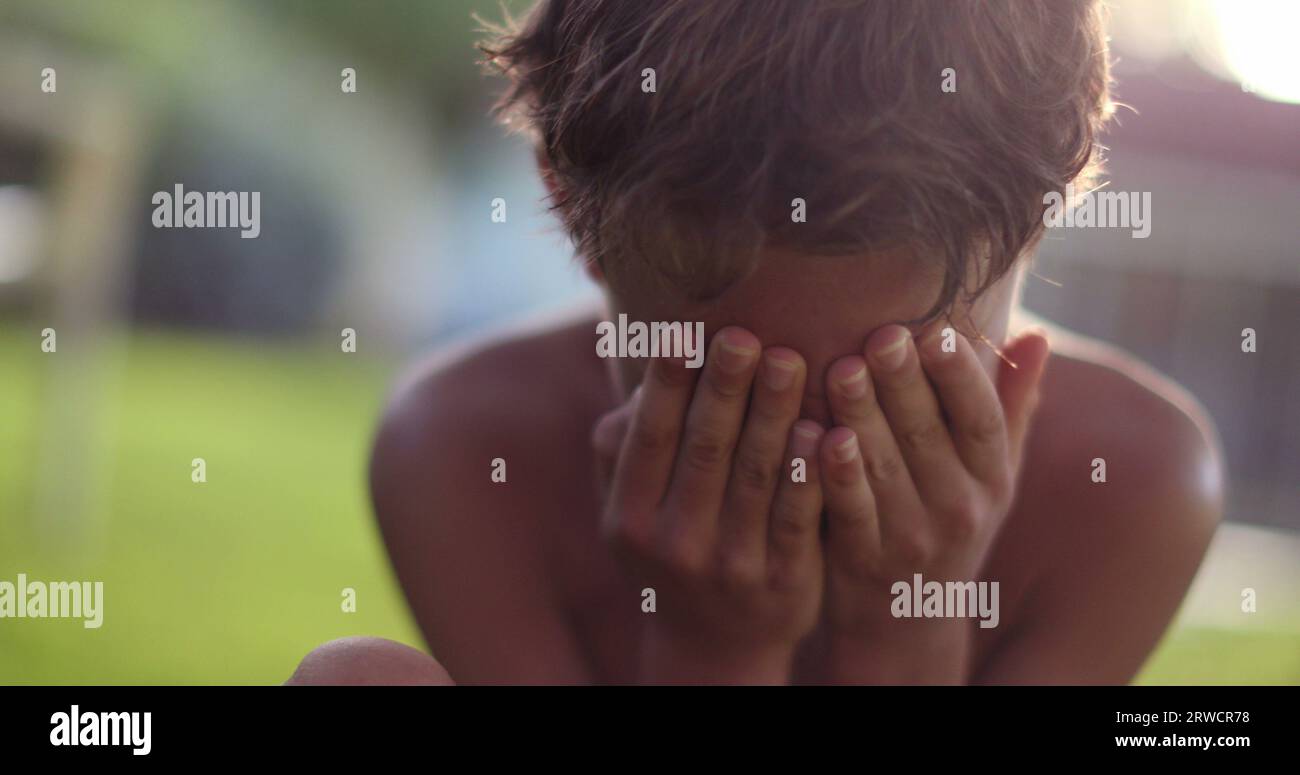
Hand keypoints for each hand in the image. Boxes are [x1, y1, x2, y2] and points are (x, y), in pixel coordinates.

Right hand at [592, 326, 825, 683]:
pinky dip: (809, 471)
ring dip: (773, 415)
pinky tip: (821, 428)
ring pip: (755, 476)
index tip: (687, 331)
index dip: (667, 383)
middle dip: (726, 387)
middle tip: (746, 335)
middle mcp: (674, 542)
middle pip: (705, 449)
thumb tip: (644, 373)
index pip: (650, 436)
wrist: (713, 642)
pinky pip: (798, 517)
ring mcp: (730, 564)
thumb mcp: (628, 508)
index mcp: (630, 516)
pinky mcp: (782, 580)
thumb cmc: (669, 544)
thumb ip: (626, 444)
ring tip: (790, 360)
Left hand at [815, 321, 1048, 681]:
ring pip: (886, 469)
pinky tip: (820, 437)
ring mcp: (912, 537)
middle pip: (929, 435)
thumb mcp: (991, 474)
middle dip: (904, 383)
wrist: (910, 620)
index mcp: (991, 477)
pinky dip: (836, 475)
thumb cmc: (949, 521)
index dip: (961, 376)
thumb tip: (1036, 335)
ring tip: (843, 369)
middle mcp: (959, 507)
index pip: (981, 419)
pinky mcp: (864, 560)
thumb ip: (1010, 406)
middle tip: (882, 335)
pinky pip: (850, 511)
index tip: (938, 329)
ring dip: (864, 418)